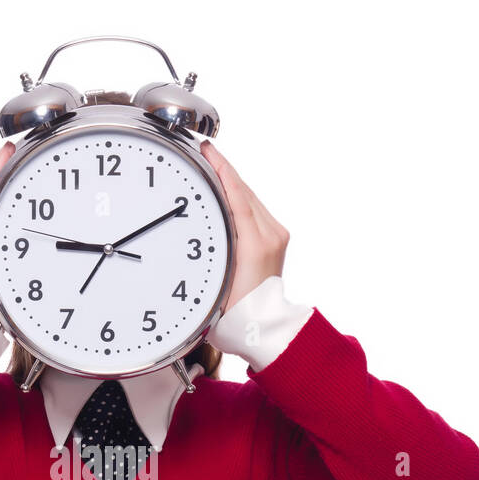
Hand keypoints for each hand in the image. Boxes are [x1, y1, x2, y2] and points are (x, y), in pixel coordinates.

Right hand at [200, 140, 289, 311]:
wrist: (261, 327)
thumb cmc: (234, 314)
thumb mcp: (215, 277)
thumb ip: (213, 242)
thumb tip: (201, 215)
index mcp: (256, 244)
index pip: (238, 195)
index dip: (222, 170)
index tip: (208, 152)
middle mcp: (272, 236)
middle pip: (245, 191)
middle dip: (223, 171)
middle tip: (204, 154)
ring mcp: (277, 236)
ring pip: (251, 198)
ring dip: (231, 183)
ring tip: (210, 169)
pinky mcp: (278, 240)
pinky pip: (255, 209)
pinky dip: (239, 197)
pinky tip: (225, 193)